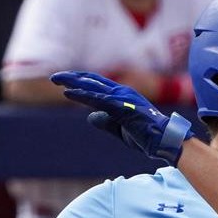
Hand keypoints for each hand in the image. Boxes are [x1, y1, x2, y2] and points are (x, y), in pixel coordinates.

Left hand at [51, 69, 196, 164]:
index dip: (80, 81)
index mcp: (122, 95)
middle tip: (54, 77)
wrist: (163, 141)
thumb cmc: (145, 135)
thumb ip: (104, 120)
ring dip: (73, 82)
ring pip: (92, 87)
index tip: (63, 82)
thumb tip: (89, 116)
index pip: (97, 84)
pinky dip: (82, 95)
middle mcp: (121, 92)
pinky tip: (68, 94)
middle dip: (72, 77)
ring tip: (56, 80)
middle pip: (92, 80)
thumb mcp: (119, 128)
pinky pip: (98, 99)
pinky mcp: (121, 107)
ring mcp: (122, 98)